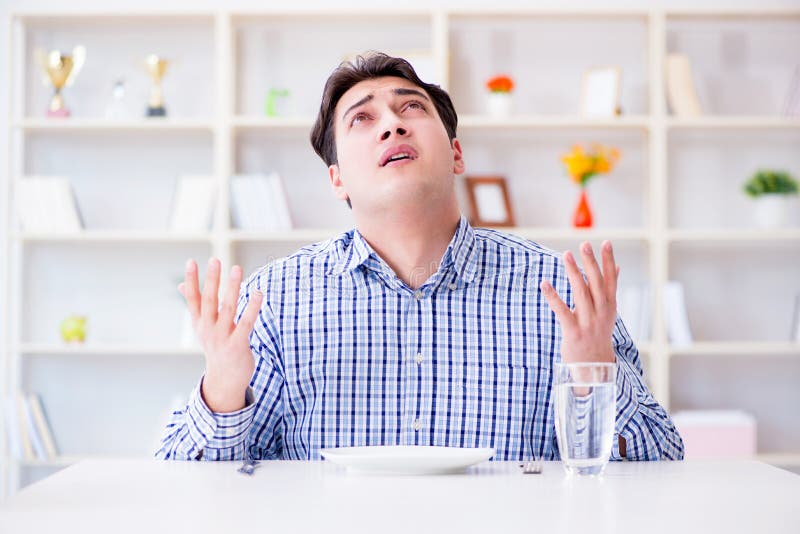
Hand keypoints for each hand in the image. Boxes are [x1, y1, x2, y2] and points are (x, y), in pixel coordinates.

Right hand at [178, 258, 262, 412]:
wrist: (225, 380)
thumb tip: (181, 285)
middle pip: (209, 301)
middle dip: (212, 280)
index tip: (191, 261)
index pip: (193, 298)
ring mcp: (222, 337)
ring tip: (237, 268)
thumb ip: (196, 305)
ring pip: (227, 308)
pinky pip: (245, 323)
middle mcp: (208, 329)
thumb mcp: (202, 327)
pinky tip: (258, 293)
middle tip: (215, 260)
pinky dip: (252, 307)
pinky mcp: (237, 345)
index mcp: (199, 323)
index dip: (192, 280)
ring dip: (232, 288)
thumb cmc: (216, 346)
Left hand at [540, 241, 618, 363]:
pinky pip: (561, 310)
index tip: (607, 242)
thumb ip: (608, 289)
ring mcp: (588, 322)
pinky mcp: (573, 331)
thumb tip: (616, 267)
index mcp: (610, 306)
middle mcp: (601, 312)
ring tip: (566, 255)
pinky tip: (544, 283)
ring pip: (581, 293)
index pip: (610, 280)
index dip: (608, 261)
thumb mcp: (607, 312)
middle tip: (584, 244)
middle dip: (591, 262)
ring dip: (573, 272)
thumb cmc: (598, 334)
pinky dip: (552, 296)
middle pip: (596, 283)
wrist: (594, 367)